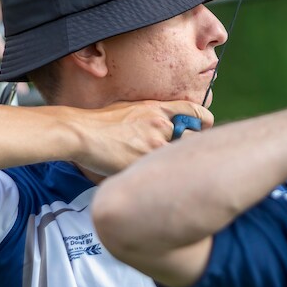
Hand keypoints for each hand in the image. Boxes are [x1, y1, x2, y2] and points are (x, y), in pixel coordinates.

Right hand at [70, 100, 213, 175]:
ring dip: (173, 164)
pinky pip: (162, 172)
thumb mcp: (132, 108)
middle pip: (193, 138)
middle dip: (189, 147)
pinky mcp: (144, 162)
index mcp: (158, 109)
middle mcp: (161, 124)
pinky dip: (159, 177)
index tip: (205, 128)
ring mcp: (154, 144)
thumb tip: (167, 124)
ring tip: (165, 170)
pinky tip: (150, 178)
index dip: (205, 121)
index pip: (195, 112)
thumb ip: (154, 115)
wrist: (82, 133)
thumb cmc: (102, 122)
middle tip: (183, 155)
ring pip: (178, 157)